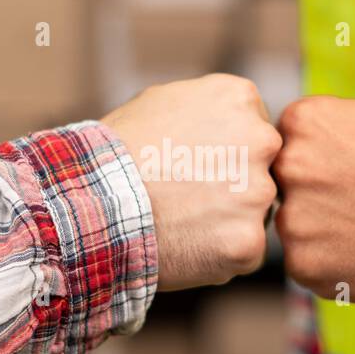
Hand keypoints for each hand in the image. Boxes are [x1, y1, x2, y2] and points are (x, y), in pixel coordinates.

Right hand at [103, 74, 281, 289]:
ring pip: (256, 212)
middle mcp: (261, 140)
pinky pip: (246, 251)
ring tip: (182, 222)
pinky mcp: (250, 241)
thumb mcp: (165, 101)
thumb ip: (211, 109)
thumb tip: (233, 120)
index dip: (222, 153)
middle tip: (189, 198)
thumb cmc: (119, 151)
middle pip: (261, 170)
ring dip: (228, 220)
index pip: (252, 130)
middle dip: (233, 186)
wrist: (93, 201)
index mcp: (240, 98)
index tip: (192, 165)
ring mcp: (258, 193)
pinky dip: (221, 255)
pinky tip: (187, 245)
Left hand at [273, 96, 354, 305]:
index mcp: (303, 122)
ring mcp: (292, 218)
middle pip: (283, 183)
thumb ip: (329, 124)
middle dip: (312, 193)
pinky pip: (305, 262)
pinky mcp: (301, 264)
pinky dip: (328, 262)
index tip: (344, 169)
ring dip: (318, 230)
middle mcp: (289, 166)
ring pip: (294, 225)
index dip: (317, 157)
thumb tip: (299, 137)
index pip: (287, 140)